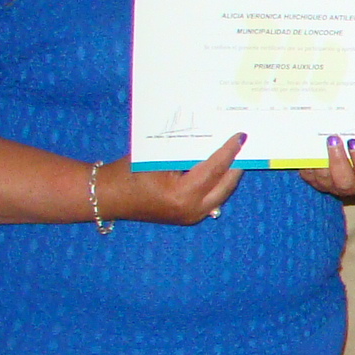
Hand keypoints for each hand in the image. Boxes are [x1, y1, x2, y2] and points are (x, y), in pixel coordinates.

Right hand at [106, 132, 244, 224]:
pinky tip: (222, 169)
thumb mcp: (158, 156)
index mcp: (183, 194)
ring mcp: (191, 217)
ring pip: (222, 194)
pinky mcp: (188, 218)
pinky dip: (218, 183)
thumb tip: (213, 140)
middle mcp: (192, 210)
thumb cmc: (129, 173)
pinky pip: (212, 199)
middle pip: (226, 185)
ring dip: (229, 175)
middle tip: (244, 145)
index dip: (229, 151)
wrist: (110, 196)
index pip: (215, 168)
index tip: (241, 136)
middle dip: (237, 165)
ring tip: (237, 155)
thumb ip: (186, 152)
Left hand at [299, 135, 354, 201]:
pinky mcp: (318, 184)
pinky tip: (307, 150)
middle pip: (344, 181)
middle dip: (337, 160)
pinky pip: (310, 176)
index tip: (353, 142)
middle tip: (333, 139)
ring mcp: (335, 187)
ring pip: (325, 180)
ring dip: (321, 160)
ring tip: (319, 142)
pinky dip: (307, 164)